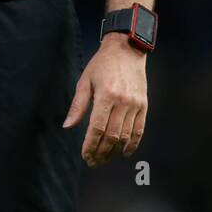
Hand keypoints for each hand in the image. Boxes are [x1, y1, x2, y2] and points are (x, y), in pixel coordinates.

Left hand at [62, 33, 147, 166]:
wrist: (127, 49)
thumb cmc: (102, 64)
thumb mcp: (85, 81)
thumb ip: (78, 105)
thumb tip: (68, 126)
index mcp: (106, 95)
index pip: (97, 128)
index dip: (90, 145)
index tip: (85, 156)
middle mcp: (122, 102)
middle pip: (112, 135)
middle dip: (101, 152)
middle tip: (93, 162)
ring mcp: (135, 104)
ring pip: (125, 135)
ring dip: (114, 151)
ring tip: (105, 159)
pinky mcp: (143, 105)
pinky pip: (139, 130)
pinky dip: (132, 144)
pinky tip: (124, 153)